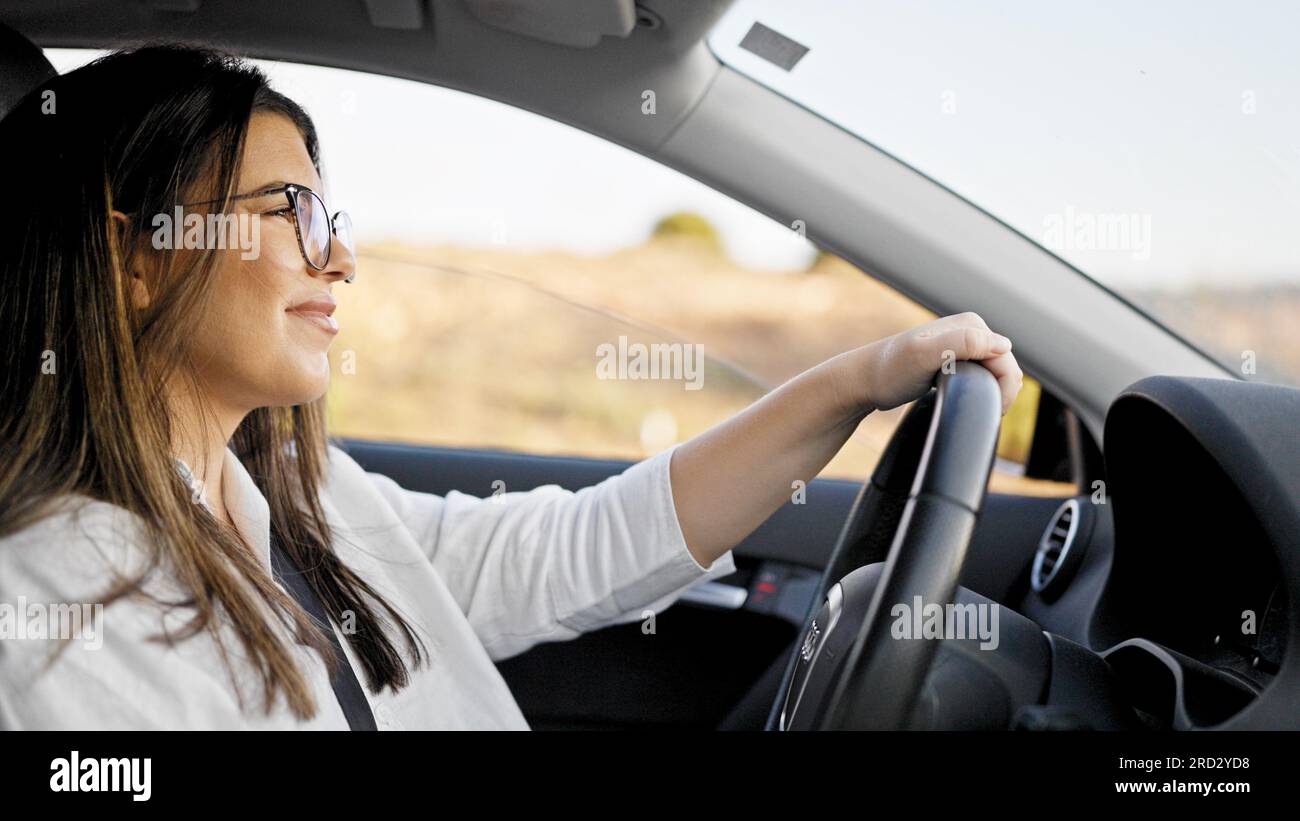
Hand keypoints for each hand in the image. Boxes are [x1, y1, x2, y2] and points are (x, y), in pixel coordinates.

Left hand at [843, 313, 1023, 414]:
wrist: (864, 380)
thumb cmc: (890, 371)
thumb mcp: (924, 356)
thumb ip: (962, 344)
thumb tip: (1004, 345)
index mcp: (971, 324)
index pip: (1006, 358)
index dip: (1003, 388)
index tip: (987, 410)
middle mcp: (971, 330)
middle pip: (1005, 367)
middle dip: (1000, 392)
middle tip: (977, 412)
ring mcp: (964, 345)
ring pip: (997, 374)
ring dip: (992, 394)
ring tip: (969, 407)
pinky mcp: (956, 361)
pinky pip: (983, 377)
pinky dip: (982, 392)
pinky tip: (964, 401)